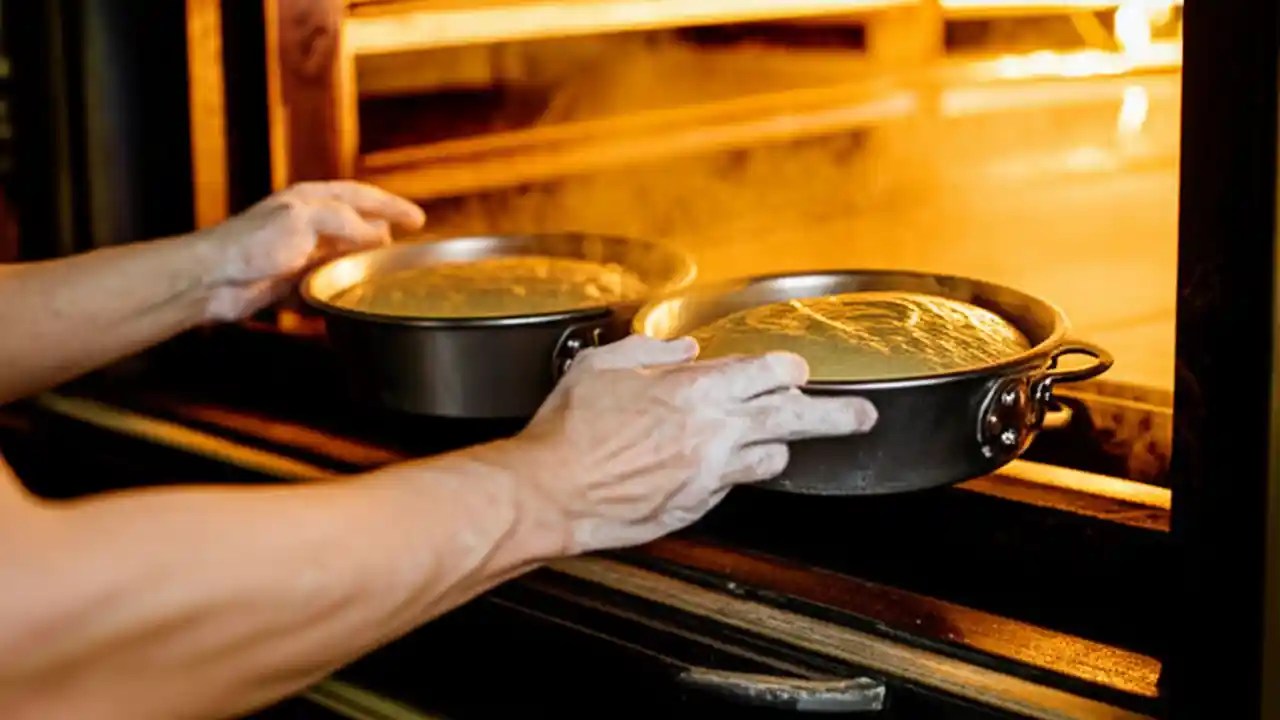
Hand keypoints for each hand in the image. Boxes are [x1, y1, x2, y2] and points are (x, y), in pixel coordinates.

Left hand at [197, 181, 425, 321]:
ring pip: (345, 257)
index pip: (362, 197)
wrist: (214, 279)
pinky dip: (342, 291)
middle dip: (384, 236)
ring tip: (388, 278)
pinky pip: (327, 285)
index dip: (392, 206)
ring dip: (365, 267)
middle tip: (409, 250)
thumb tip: (379, 235)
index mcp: (312, 200)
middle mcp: (309, 223)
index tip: (418, 219)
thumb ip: (346, 222)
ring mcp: (301, 253)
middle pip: (357, 226)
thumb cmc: (253, 242)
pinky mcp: (293, 282)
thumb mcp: (305, 219)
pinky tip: (353, 300)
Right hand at [515, 335, 877, 553]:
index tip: (795, 368)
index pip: (766, 370)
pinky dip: (736, 472)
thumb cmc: (569, 430)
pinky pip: (733, 486)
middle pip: (794, 416)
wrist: (550, 492)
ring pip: (772, 457)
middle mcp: (713, 431)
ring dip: (781, 446)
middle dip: (837, 414)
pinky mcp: (697, 506)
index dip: (786, 366)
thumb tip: (681, 350)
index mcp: (694, 389)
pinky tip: (725, 468)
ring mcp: (710, 473)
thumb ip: (651, 352)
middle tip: (863, 415)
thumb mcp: (602, 366)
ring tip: (788, 444)